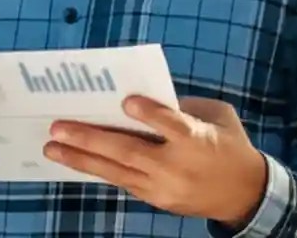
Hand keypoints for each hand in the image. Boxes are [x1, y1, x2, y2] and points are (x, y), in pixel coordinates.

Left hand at [44, 95, 267, 226]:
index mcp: (198, 140)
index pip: (172, 126)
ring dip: (81, 159)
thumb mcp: (217, 116)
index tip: (126, 101)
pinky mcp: (155, 199)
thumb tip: (143, 98)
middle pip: (130, 151)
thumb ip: (183, 107)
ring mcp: (163, 187)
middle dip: (91, 139)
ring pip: (117, 171)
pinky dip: (97, 170)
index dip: (150, 115)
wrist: (244, 194)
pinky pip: (121, 181)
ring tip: (52, 147)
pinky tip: (75, 160)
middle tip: (58, 126)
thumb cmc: (229, 145)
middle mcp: (177, 166)